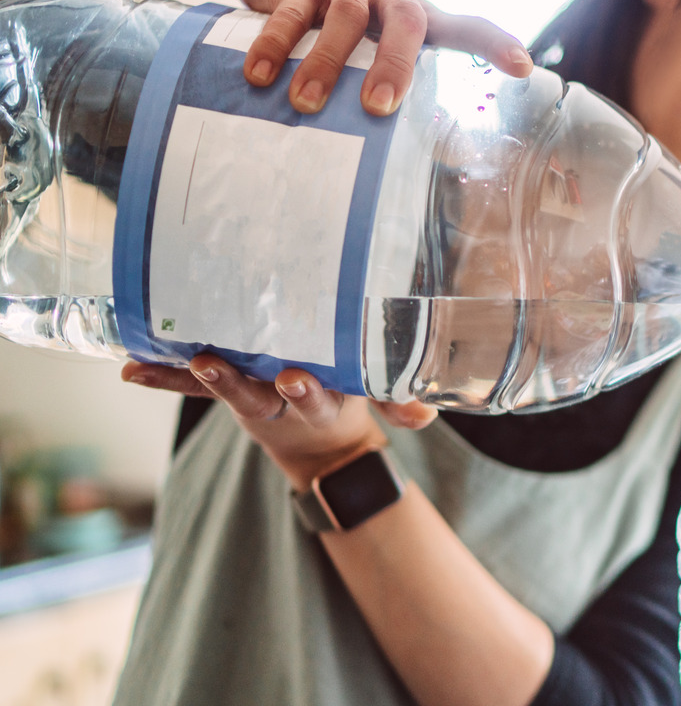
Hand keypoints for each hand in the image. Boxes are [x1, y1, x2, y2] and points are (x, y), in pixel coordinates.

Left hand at [122, 356, 436, 489]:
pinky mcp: (226, 390)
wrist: (318, 444)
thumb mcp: (375, 400)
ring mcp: (250, 397)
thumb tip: (426, 416)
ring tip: (189, 360)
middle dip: (242, 382)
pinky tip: (129, 369)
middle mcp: (279, 402)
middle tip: (215, 366)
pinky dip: (160, 377)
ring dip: (203, 377)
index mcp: (320, 401)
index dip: (305, 391)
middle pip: (259, 395)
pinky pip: (187, 386)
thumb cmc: (350, 400)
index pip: (315, 397)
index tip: (295, 379)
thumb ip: (398, 403)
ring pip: (225, 388)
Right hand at [223, 0, 534, 115]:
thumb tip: (417, 158)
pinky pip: (288, 13)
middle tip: (380, 109)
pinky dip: (274, 45)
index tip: (523, 68)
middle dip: (397, 65)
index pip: (463, 26)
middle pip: (407, 22)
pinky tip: (259, 77)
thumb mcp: (371, 42)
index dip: (493, 43)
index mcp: (416, 14)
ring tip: (306, 104)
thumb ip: (392, 81)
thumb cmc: (337, 20)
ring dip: (327, 62)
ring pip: (345, 18)